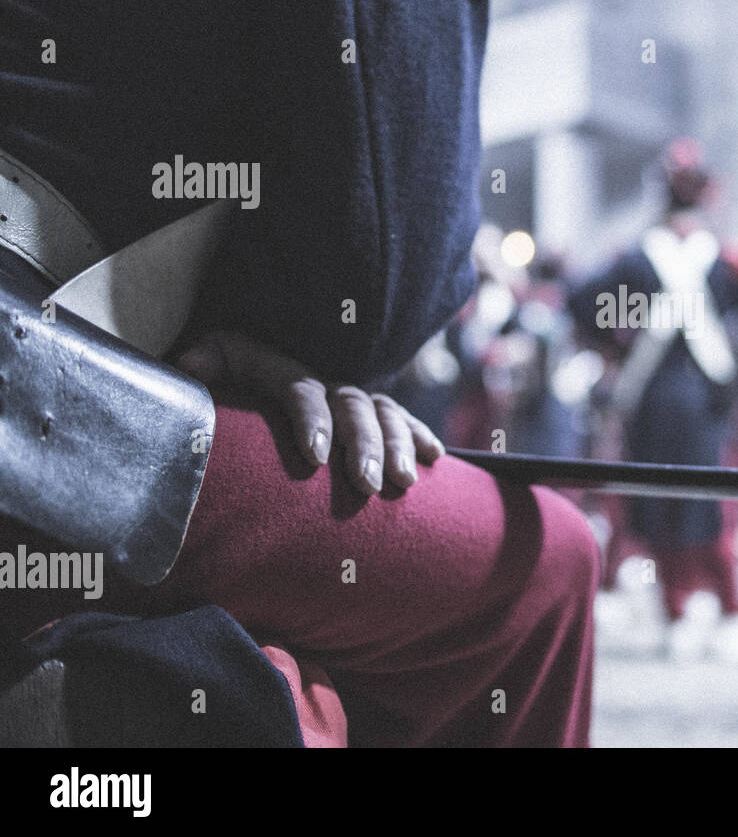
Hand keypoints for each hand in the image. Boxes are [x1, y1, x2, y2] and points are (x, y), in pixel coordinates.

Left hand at [174, 330, 444, 495]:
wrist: (236, 379)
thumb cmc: (217, 384)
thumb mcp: (207, 367)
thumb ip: (204, 363)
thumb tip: (188, 364)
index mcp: (281, 371)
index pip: (302, 390)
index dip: (311, 419)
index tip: (315, 457)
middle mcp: (321, 382)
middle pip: (352, 405)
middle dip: (364, 444)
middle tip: (367, 485)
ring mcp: (348, 398)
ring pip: (384, 412)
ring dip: (398, 445)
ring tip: (405, 482)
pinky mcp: (366, 416)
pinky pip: (401, 419)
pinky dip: (418, 435)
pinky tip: (436, 458)